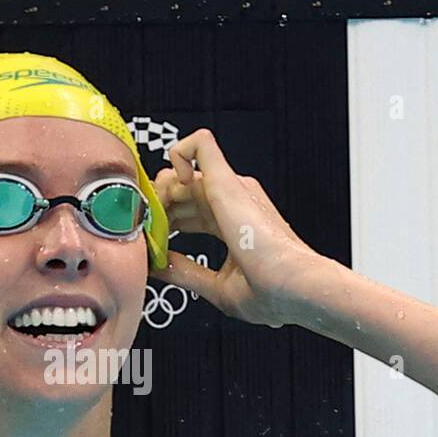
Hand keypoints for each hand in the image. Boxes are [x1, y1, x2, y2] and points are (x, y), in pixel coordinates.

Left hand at [152, 129, 322, 327]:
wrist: (294, 288)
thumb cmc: (271, 292)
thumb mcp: (217, 287)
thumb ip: (186, 272)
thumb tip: (159, 266)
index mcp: (232, 224)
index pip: (187, 212)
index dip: (164, 224)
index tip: (152, 245)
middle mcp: (233, 201)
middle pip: (179, 191)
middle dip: (155, 209)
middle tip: (143, 233)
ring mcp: (231, 188)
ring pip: (180, 172)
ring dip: (157, 194)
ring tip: (150, 222)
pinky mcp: (227, 181)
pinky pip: (199, 144)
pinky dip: (178, 154)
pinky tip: (169, 188)